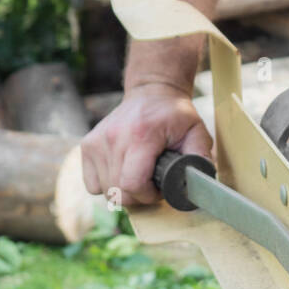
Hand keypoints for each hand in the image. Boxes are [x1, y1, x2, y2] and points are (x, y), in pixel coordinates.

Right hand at [80, 82, 213, 205]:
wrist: (151, 92)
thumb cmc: (175, 115)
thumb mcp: (197, 132)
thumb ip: (201, 157)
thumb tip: (201, 183)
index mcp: (141, 136)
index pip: (132, 183)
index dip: (148, 196)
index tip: (160, 189)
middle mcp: (113, 138)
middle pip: (118, 191)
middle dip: (139, 196)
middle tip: (153, 184)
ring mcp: (96, 142)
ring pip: (105, 190)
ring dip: (124, 191)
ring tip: (140, 176)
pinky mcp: (87, 146)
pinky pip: (92, 184)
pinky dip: (107, 185)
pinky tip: (123, 173)